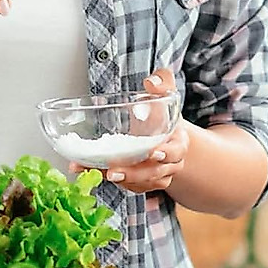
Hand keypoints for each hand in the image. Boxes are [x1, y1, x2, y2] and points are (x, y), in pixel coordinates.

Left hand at [69, 68, 188, 193]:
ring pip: (139, 183)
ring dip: (116, 180)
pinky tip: (89, 171)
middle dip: (134, 174)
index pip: (176, 151)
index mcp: (177, 142)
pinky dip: (108, 180)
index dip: (166, 153)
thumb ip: (162, 83)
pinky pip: (128, 186)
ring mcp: (155, 176)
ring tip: (94, 172)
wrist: (162, 136)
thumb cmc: (161, 116)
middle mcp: (169, 163)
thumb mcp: (164, 97)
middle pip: (154, 173)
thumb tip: (152, 81)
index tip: (153, 153)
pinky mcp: (140, 182)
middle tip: (113, 172)